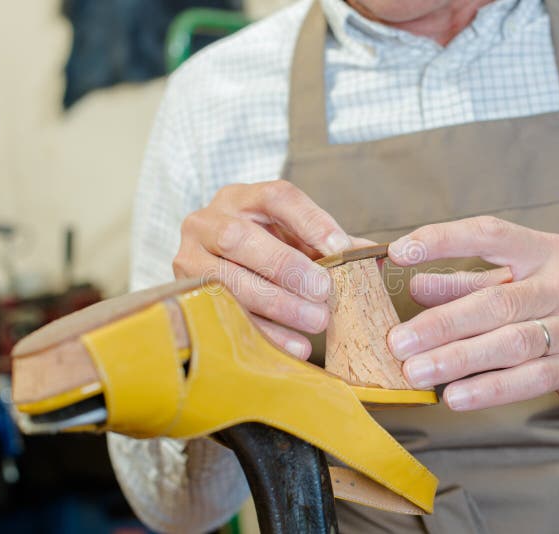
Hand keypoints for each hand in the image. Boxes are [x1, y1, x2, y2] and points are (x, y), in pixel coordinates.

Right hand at [174, 180, 351, 358]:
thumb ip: (329, 245)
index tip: (341, 250)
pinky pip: (222, 317)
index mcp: (241, 198)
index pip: (276, 197)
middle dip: (286, 266)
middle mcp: (206, 222)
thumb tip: (375, 256)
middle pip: (240, 237)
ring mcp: (187, 259)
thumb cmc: (263, 252)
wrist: (211, 270)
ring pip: (226, 280)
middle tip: (323, 290)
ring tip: (316, 320)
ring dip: (277, 303)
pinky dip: (264, 333)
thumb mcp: (293, 240)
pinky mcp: (183, 297)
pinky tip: (296, 346)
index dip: (311, 222)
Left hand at [386, 216, 558, 414]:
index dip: (442, 240)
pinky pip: (528, 379)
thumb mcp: (522, 281)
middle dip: (441, 323)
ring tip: (416, 371)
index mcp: (545, 251)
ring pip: (509, 343)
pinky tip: (455, 396)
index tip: (398, 253)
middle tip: (398, 341)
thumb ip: (469, 282)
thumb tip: (416, 285)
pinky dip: (488, 389)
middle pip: (495, 302)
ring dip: (457, 359)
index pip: (488, 234)